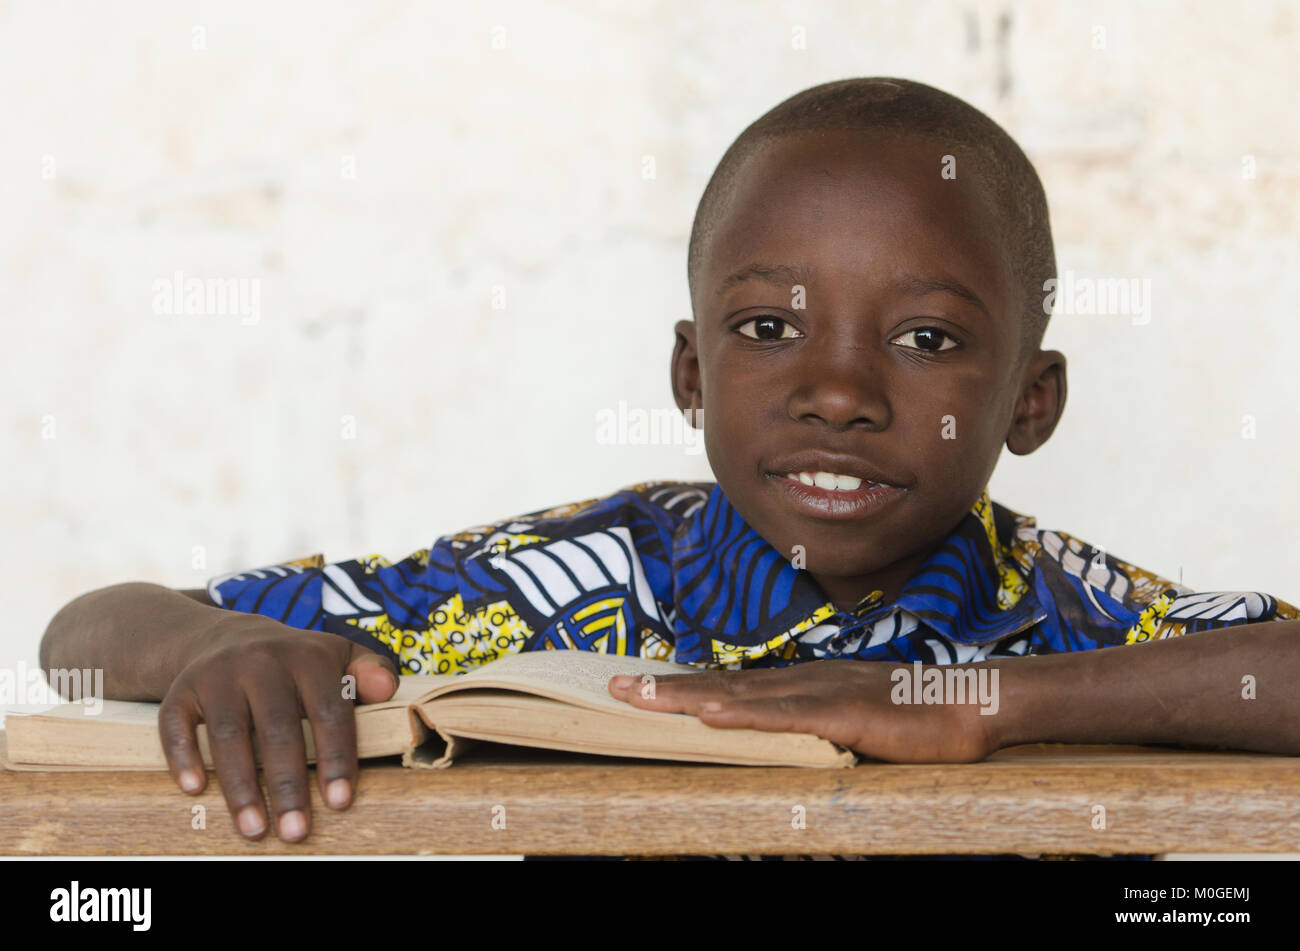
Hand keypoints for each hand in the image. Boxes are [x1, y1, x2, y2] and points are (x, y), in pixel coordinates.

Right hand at [158, 615, 399, 841]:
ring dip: (240, 786)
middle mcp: (262, 661)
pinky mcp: (181, 689)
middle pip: (276, 729)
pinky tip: (194, 789)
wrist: (227, 637)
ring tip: (254, 830)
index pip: (329, 711)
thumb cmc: (297, 664)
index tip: (339, 803)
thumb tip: (387, 691)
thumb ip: (372, 671)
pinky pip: (175, 725)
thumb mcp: (339, 656)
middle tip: (296, 833)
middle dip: (287, 785)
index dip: (336, 758)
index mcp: (309, 657)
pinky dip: (182, 756)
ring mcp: (218, 674)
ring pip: (228, 734)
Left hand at [608, 660, 1001, 762]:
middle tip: (614, 686)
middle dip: (666, 687)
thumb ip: (819, 727)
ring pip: (741, 695)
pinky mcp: (843, 713)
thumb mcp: (857, 721)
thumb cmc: (919, 715)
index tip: (643, 686)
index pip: (734, 685)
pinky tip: (710, 713)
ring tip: (640, 697)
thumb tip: (788, 742)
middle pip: (723, 685)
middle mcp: (804, 680)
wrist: (972, 701)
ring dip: (686, 695)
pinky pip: (783, 714)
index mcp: (806, 683)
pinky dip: (743, 713)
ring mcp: (821, 693)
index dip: (686, 685)